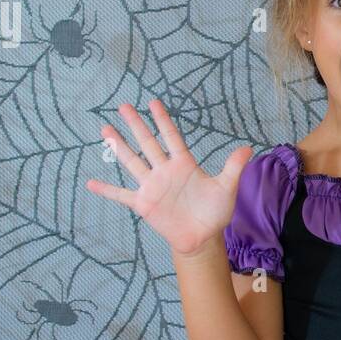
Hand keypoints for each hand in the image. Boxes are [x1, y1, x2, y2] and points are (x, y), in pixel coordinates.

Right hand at [84, 98, 251, 256]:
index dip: (162, 120)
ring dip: (119, 147)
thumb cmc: (215, 212)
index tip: (153, 102)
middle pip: (147, 143)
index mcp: (183, 164)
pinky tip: (91, 183)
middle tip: (123, 106)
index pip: (171, 137)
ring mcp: (152, 186)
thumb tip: (248, 148)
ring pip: (132, 162)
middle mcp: (164, 171)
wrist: (202, 237)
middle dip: (136, 125)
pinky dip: (107, 190)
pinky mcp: (144, 204)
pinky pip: (122, 195)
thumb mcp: (226, 188)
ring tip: (105, 130)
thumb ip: (233, 167)